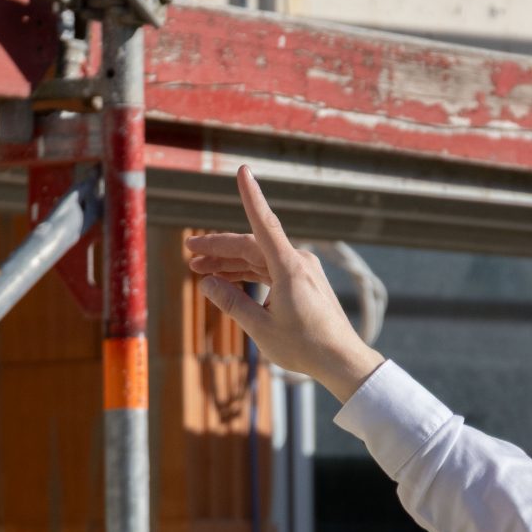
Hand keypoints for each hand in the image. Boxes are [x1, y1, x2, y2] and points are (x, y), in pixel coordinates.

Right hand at [184, 167, 385, 402]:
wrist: (342, 360)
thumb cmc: (304, 346)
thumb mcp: (260, 328)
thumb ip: (231, 302)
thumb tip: (206, 282)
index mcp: (289, 268)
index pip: (264, 224)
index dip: (251, 196)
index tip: (243, 172)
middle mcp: (298, 262)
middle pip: (251, 245)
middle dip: (219, 248)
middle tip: (189, 252)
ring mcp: (302, 271)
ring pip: (259, 258)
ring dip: (230, 263)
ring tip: (200, 270)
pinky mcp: (304, 282)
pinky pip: (270, 270)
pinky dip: (248, 274)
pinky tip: (226, 281)